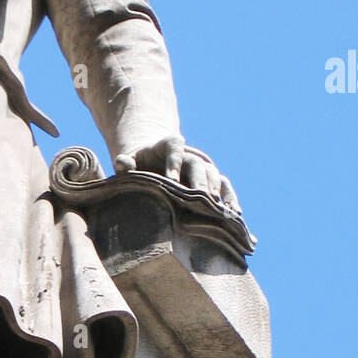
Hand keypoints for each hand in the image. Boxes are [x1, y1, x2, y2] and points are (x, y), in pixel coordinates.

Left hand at [115, 136, 240, 214]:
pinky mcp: (210, 179)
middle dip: (200, 180)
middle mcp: (188, 154)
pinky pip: (223, 186)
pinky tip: (234, 212)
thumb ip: (125, 162)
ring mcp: (201, 166)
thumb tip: (122, 162)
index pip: (174, 146)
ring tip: (219, 208)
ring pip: (213, 174)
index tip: (171, 179)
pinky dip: (230, 197)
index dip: (173, 161)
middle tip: (201, 198)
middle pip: (197, 163)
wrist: (153, 161)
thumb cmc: (138, 164)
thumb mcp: (129, 161)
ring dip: (217, 190)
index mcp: (167, 145)